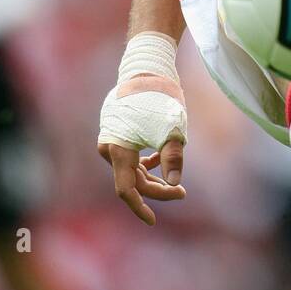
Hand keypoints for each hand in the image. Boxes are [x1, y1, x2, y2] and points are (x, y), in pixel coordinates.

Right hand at [98, 74, 187, 225]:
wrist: (147, 68)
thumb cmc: (160, 99)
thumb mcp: (173, 131)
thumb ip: (173, 160)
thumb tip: (174, 186)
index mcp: (118, 150)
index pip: (127, 190)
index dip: (140, 207)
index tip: (153, 221)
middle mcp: (108, 147)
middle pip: (131, 180)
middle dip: (155, 189)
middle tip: (182, 192)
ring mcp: (110, 138)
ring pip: (130, 168)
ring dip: (150, 177)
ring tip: (174, 182)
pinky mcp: (116, 131)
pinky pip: (129, 156)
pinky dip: (144, 163)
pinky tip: (158, 162)